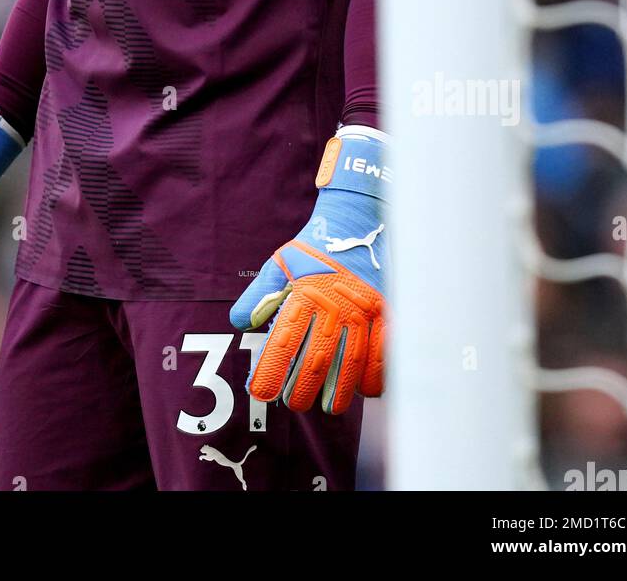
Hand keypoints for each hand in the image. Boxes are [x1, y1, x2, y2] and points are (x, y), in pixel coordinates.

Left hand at [229, 125, 388, 413]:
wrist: (358, 219)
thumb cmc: (316, 245)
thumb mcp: (281, 262)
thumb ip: (260, 294)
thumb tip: (239, 322)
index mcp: (306, 293)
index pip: (284, 341)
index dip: (270, 370)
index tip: (260, 391)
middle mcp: (335, 306)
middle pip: (316, 361)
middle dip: (302, 389)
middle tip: (293, 403)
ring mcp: (364, 311)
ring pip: (350, 364)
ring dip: (338, 391)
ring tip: (328, 407)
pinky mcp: (386, 313)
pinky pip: (382, 353)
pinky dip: (374, 376)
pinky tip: (365, 390)